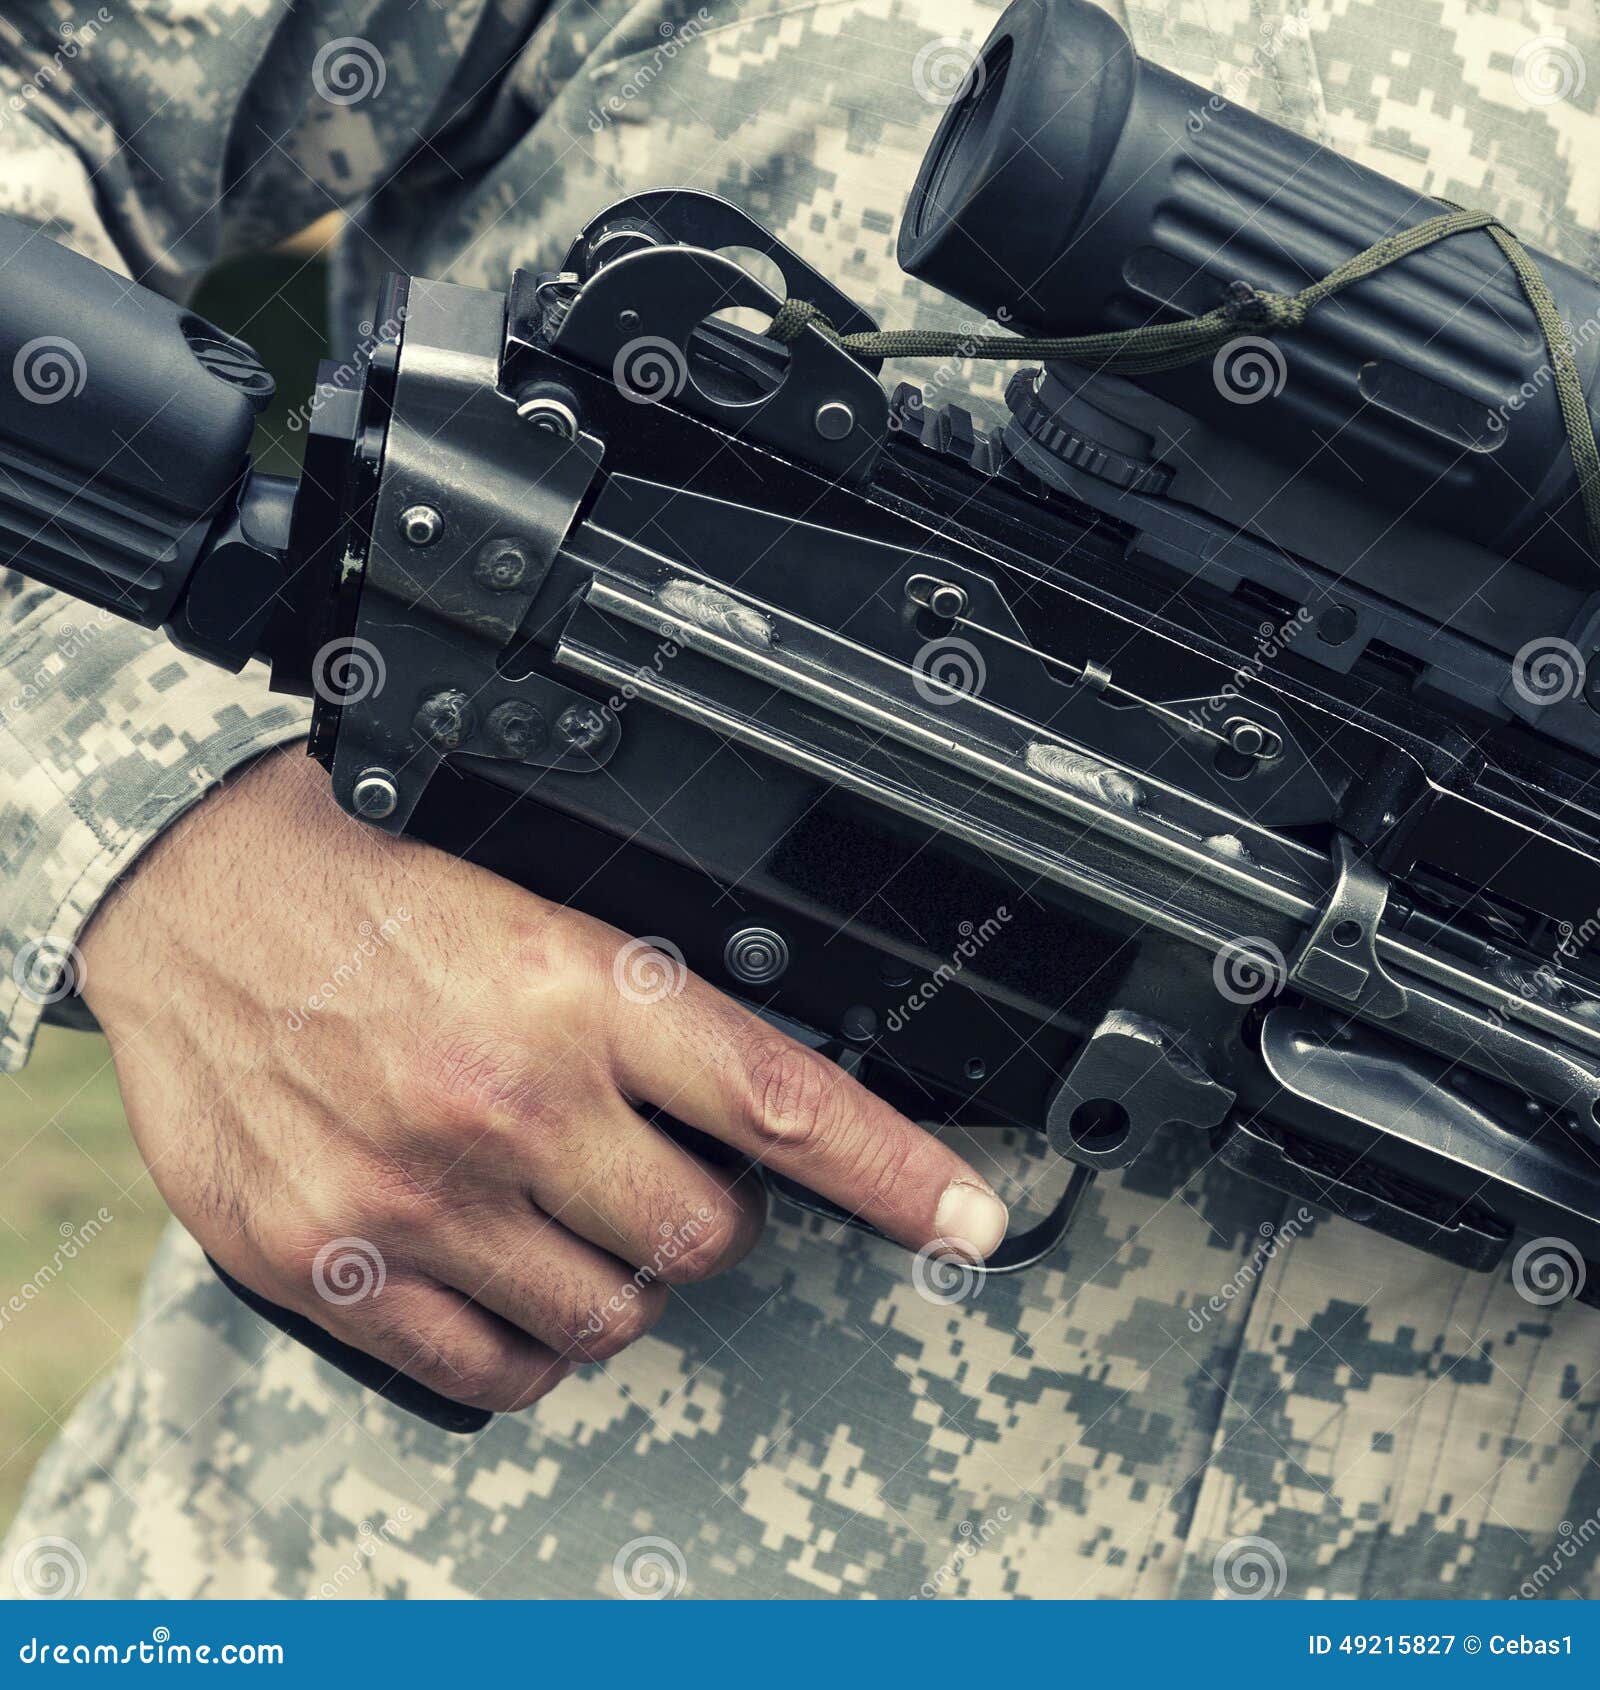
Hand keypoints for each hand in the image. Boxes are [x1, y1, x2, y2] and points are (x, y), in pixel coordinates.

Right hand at [79, 746, 1007, 1411]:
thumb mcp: (529, 901)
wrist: (192, 906)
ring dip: (622, 1278)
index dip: (895, 1171)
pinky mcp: (334, 1264)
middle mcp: (504, 1100)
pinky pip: (497, 1369)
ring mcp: (416, 1195)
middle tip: (666, 1171)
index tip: (971, 1219)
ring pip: (612, 1314)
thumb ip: (633, 1000)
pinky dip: (534, 1343)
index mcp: (571, 986)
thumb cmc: (364, 885)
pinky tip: (513, 1281)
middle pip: (704, 1236)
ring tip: (576, 1216)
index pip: (777, 1098)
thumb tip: (745, 1089)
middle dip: (709, 1217)